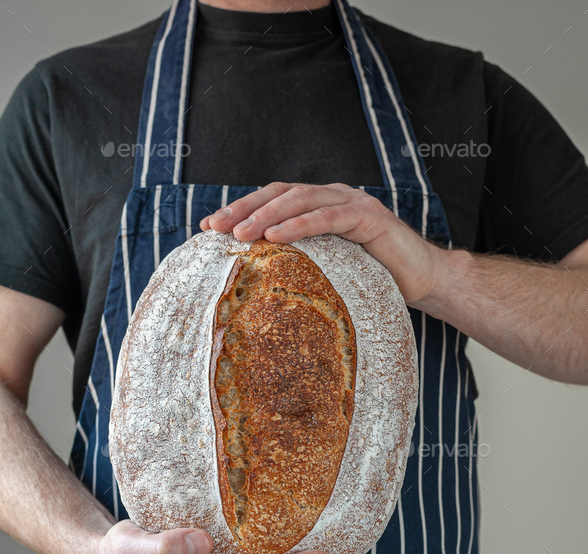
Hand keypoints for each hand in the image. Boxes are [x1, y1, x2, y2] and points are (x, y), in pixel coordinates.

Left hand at [200, 181, 448, 304]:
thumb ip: (301, 262)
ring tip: (239, 234)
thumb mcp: (329, 268)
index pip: (273, 199)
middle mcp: (333, 196)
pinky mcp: (368, 217)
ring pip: (300, 200)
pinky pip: (327, 218)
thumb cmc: (375, 278)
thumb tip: (258, 280)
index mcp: (320, 204)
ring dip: (266, 216)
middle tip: (214, 227)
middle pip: (279, 193)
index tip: (209, 227)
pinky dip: (299, 225)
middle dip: (243, 209)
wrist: (424, 280)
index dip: (241, 209)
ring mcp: (352, 202)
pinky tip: (275, 237)